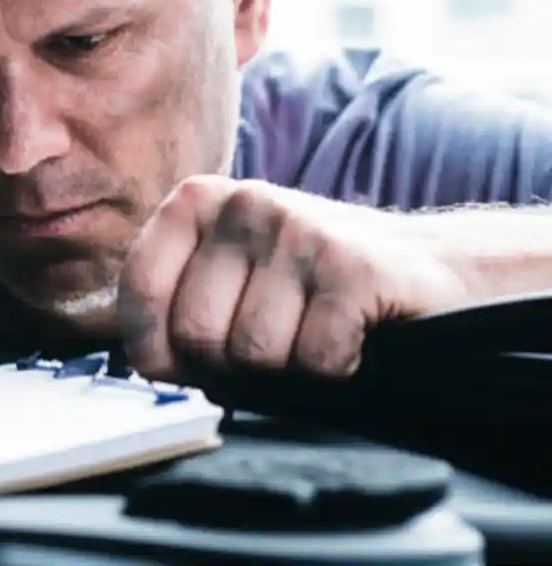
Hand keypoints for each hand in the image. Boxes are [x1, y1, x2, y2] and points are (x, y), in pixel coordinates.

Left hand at [117, 176, 464, 381]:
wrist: (433, 270)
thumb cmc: (312, 288)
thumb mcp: (228, 279)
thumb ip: (173, 306)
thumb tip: (142, 363)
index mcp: (196, 202)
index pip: (139, 296)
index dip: (160, 351)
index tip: (191, 361)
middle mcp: (243, 202)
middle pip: (195, 335)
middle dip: (229, 366)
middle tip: (273, 346)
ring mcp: (300, 228)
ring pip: (254, 354)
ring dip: (287, 369)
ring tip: (314, 333)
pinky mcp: (354, 265)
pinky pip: (315, 360)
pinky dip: (336, 369)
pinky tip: (353, 337)